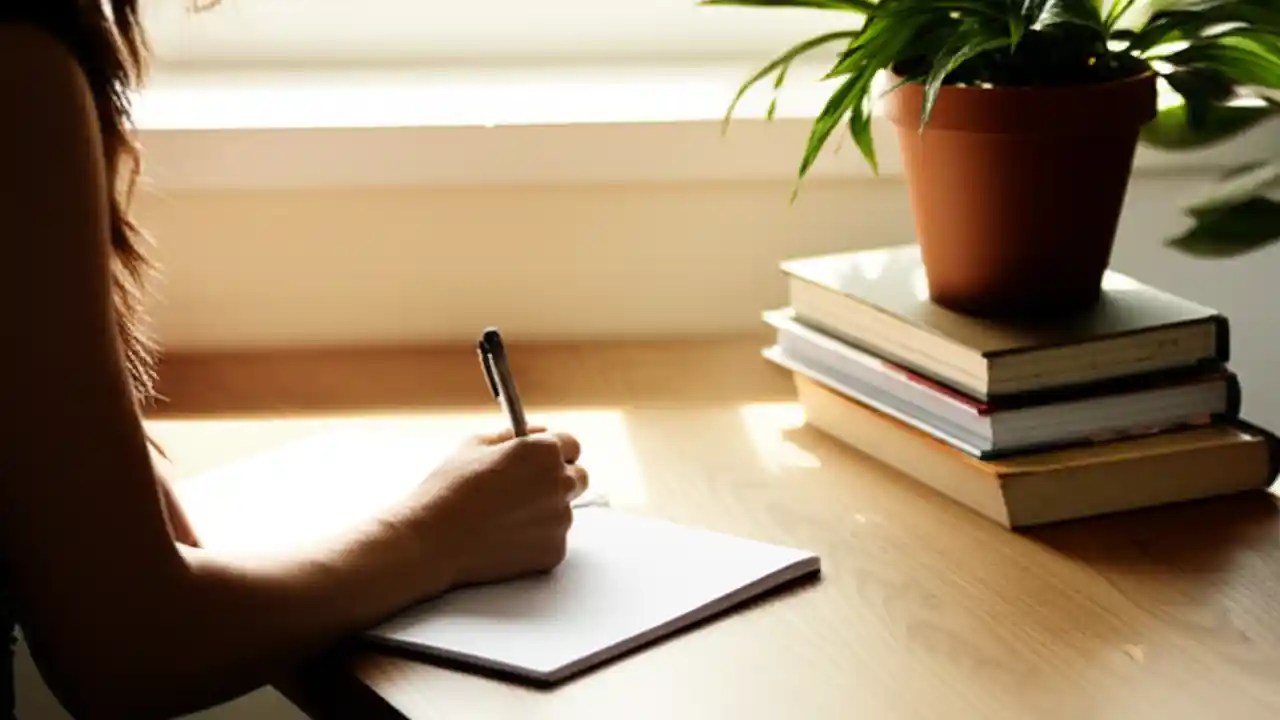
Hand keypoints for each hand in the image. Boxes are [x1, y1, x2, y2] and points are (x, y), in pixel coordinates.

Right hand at [405, 427, 587, 591]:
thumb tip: (534, 433)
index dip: (553, 450)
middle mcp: (561, 483)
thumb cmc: (449, 488)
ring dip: (545, 510)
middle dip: (558, 478)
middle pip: (578, 477)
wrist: (432, 540)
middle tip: (527, 487)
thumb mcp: (475, 444)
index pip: (571, 444)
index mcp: (545, 451)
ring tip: (504, 516)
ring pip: (564, 509)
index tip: (539, 458)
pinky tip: (504, 537)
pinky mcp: (554, 552)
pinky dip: (536, 539)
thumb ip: (512, 435)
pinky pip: (552, 539)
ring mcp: (560, 520)